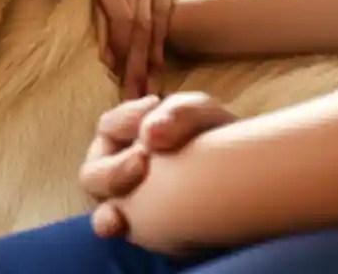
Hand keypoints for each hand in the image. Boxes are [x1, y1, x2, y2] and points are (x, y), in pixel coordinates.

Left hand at [44, 0, 187, 97]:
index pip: (122, 18)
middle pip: (142, 31)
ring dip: (154, 60)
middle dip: (139, 66)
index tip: (116, 72)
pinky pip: (165, 15)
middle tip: (136, 99)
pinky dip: (164, 42)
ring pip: (157, 27)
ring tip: (153, 92)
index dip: (120, 45)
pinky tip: (161, 65)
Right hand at [80, 93, 238, 238]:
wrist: (244, 175)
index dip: (124, 121)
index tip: (152, 112)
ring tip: (131, 191)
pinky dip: (109, 222)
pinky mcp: (136, 224)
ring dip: (110, 196)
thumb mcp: (201, 113)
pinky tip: (119, 222)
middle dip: (113, 170)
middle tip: (143, 160)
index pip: (109, 126)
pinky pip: (110, 223)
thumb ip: (179, 113)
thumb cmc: (213, 136)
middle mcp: (116, 167)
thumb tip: (150, 134)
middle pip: (94, 171)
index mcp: (126, 134)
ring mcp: (124, 199)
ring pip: (98, 199)